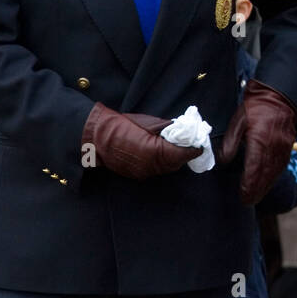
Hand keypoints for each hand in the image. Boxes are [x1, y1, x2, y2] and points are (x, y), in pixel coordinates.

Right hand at [82, 103, 199, 180]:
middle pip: (176, 163)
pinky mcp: (136, 174)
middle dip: (185, 155)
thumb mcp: (148, 123)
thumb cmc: (122, 125)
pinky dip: (163, 162)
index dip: (193, 150)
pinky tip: (163, 153)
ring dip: (174, 159)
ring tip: (179, 148)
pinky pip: (156, 169)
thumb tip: (182, 130)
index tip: (200, 146)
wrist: (96, 136)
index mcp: (155, 152)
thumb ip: (167, 129)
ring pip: (166, 168)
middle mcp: (150, 166)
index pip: (182, 154)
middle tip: (191, 145)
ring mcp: (143, 172)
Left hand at [219, 80, 296, 204]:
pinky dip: (274, 177)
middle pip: (265, 174)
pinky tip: (267, 183)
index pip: (254, 168)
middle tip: (247, 202)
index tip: (243, 194)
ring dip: (265, 187)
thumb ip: (231, 142)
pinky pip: (281, 166)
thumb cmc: (255, 107)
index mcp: (260, 140)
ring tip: (256, 197)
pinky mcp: (288, 147)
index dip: (249, 183)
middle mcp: (274, 147)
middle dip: (256, 190)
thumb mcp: (238, 121)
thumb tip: (224, 160)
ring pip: (275, 172)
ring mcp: (283, 148)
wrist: (279, 96)